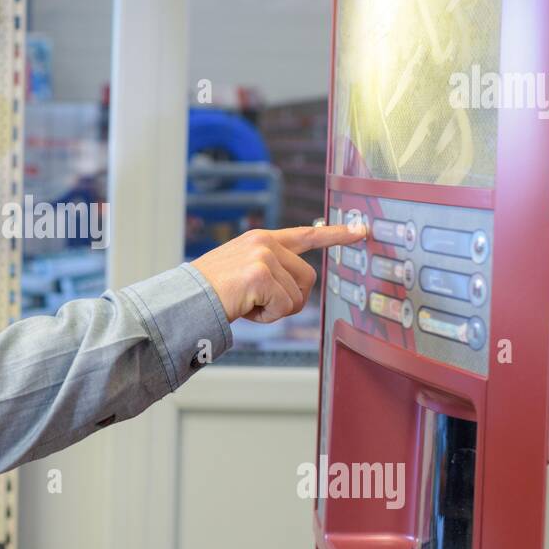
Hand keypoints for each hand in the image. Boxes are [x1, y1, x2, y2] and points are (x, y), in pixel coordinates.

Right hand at [192, 224, 365, 323]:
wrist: (186, 299)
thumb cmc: (211, 292)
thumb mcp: (242, 271)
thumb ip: (270, 271)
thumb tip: (296, 291)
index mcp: (262, 240)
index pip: (306, 234)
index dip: (336, 235)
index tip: (362, 231)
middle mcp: (265, 243)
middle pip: (308, 279)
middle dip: (290, 299)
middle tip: (260, 304)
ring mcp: (263, 257)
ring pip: (297, 297)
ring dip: (275, 310)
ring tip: (247, 304)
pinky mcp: (261, 275)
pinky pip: (284, 307)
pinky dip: (267, 317)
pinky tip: (245, 309)